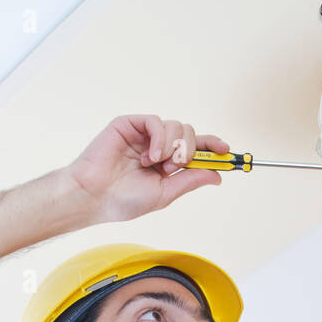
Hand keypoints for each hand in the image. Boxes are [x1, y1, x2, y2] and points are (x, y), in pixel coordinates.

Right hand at [65, 114, 226, 224]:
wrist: (94, 196)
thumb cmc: (124, 200)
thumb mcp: (165, 193)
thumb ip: (190, 180)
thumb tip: (217, 174)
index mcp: (166, 163)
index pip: (196, 149)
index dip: (212, 147)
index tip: (227, 151)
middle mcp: (158, 146)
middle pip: (190, 134)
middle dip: (190, 151)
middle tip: (173, 167)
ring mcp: (144, 134)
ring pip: (177, 126)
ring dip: (172, 148)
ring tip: (154, 164)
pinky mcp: (130, 124)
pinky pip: (157, 121)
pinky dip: (159, 138)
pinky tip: (149, 156)